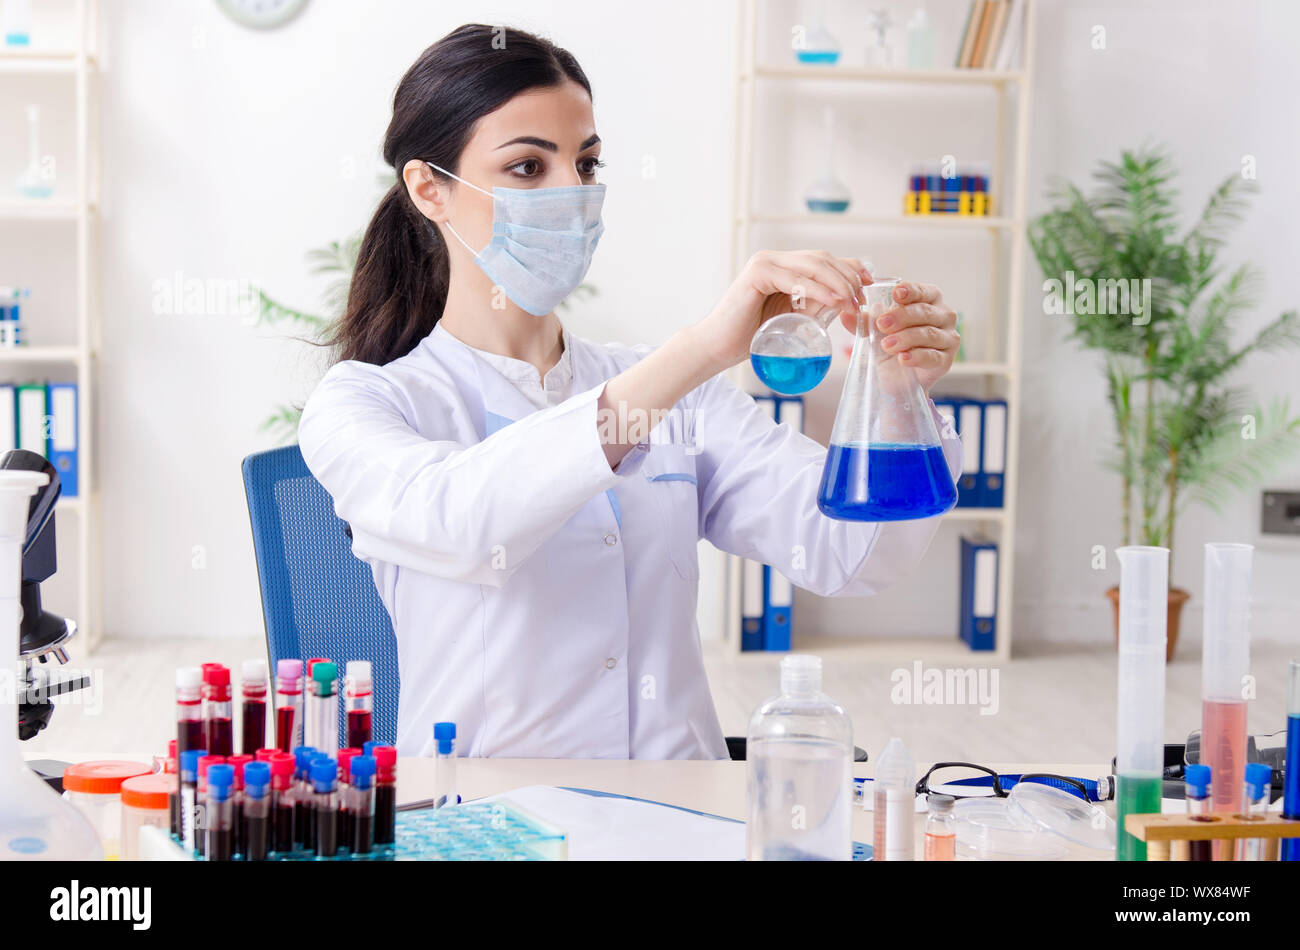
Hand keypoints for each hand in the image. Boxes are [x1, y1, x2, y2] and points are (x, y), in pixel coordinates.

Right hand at [693, 249, 870, 369]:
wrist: (719, 347)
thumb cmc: (752, 336)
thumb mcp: (795, 317)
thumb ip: (816, 305)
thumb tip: (847, 301)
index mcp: (783, 266)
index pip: (825, 260)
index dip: (851, 269)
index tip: (869, 286)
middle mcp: (774, 259)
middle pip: (822, 259)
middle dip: (848, 277)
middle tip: (861, 300)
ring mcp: (765, 263)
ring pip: (812, 265)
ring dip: (837, 282)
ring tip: (851, 301)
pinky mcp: (757, 274)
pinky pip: (795, 278)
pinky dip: (817, 288)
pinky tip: (833, 299)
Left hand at [874, 281, 958, 393]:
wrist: (897, 380)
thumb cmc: (892, 346)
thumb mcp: (877, 331)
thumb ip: (865, 321)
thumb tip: (845, 313)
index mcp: (929, 301)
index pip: (924, 291)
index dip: (911, 291)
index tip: (896, 294)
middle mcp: (944, 316)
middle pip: (925, 312)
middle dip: (902, 316)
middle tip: (882, 324)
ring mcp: (948, 338)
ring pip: (929, 334)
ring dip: (906, 338)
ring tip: (887, 345)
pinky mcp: (946, 361)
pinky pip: (933, 356)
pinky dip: (917, 357)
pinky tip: (903, 358)